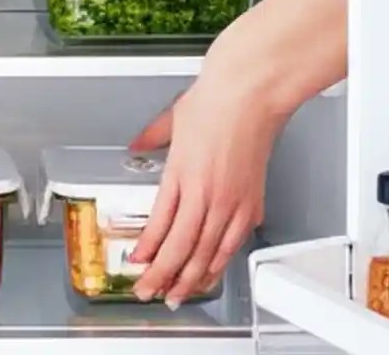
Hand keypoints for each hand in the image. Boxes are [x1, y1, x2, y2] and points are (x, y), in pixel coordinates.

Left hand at [126, 78, 286, 308]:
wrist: (251, 93)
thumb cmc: (215, 100)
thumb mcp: (172, 120)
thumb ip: (151, 138)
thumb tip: (137, 146)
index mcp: (180, 175)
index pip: (159, 224)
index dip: (147, 250)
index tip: (136, 264)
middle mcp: (205, 194)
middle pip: (180, 247)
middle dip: (162, 275)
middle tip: (149, 292)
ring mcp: (230, 201)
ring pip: (207, 252)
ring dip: (190, 277)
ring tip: (176, 294)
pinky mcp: (251, 202)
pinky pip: (232, 242)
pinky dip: (219, 262)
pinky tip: (210, 273)